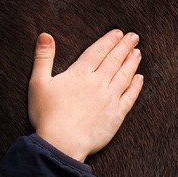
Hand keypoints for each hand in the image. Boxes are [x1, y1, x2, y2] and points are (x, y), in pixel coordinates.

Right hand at [28, 29, 143, 162]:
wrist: (62, 143)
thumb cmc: (47, 115)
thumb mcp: (38, 83)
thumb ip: (43, 58)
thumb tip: (45, 36)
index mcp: (80, 73)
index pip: (98, 51)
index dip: (109, 40)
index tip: (118, 33)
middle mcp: (98, 82)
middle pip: (114, 60)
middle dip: (125, 46)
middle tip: (133, 37)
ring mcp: (109, 99)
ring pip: (124, 75)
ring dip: (132, 62)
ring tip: (137, 53)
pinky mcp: (116, 115)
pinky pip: (130, 97)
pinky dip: (136, 86)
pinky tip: (139, 79)